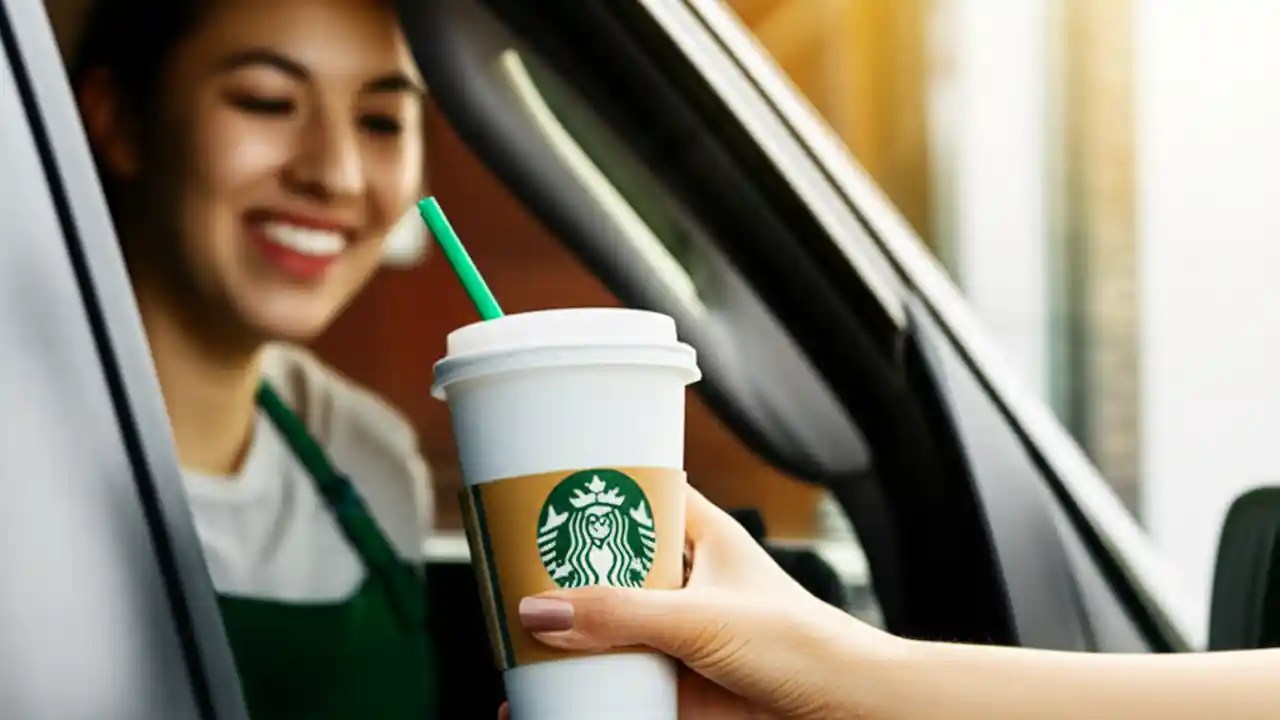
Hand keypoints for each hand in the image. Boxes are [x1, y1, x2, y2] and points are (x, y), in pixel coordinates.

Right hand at [502, 483, 895, 718]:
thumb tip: (539, 612)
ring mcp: (678, 635)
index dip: (597, 489)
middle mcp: (686, 582)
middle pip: (611, 565)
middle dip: (562, 572)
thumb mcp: (701, 620)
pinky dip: (578, 692)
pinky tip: (538, 701)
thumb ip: (621, 616)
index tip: (541, 490)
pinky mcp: (675, 685)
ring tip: (508, 636)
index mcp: (704, 538)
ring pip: (607, 627)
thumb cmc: (799, 644)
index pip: (643, 496)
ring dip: (564, 635)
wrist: (842, 712)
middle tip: (505, 571)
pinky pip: (615, 682)